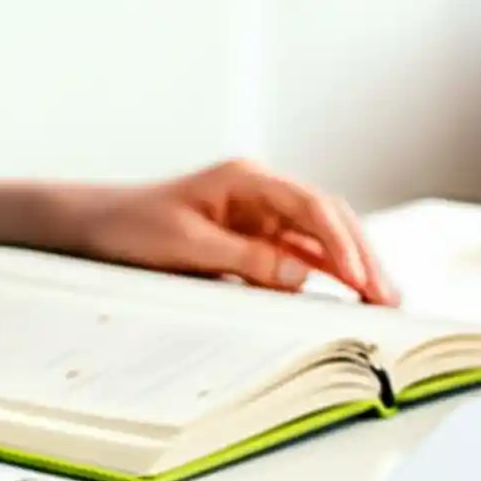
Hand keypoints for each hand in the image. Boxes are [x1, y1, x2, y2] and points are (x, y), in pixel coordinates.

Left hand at [65, 159, 396, 304]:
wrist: (93, 226)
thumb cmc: (129, 226)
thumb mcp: (184, 245)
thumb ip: (245, 258)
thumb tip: (303, 274)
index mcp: (244, 180)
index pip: (310, 205)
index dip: (342, 242)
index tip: (362, 278)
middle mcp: (257, 192)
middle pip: (325, 219)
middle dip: (360, 254)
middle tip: (388, 296)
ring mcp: (255, 214)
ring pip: (318, 238)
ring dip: (349, 266)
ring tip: (381, 300)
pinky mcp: (248, 238)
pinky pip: (296, 254)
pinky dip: (322, 272)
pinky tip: (347, 293)